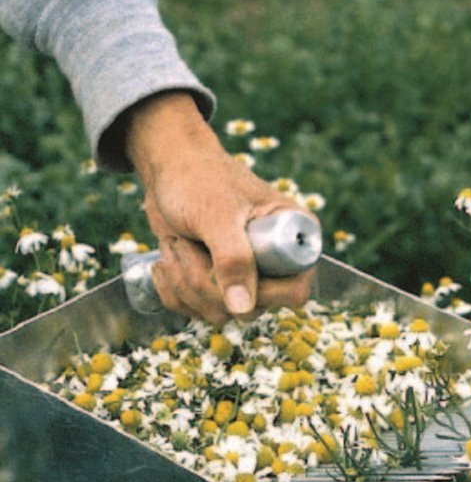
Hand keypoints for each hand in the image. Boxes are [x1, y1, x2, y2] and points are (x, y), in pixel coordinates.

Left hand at [122, 91, 315, 322]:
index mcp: (294, 239)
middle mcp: (277, 264)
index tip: (222, 263)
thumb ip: (234, 260)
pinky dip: (173, 289)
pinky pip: (197, 311)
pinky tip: (169, 257)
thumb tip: (244, 308)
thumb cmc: (198, 178)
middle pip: (253, 308)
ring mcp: (246, 277)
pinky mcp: (218, 286)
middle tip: (187, 246)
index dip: (259, 289)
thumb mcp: (217, 215)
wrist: (166, 169)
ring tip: (177, 244)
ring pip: (221, 312)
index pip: (294, 290)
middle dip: (208, 283)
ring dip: (186, 283)